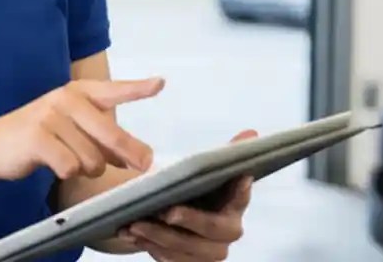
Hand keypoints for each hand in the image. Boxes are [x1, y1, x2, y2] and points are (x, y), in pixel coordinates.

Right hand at [0, 77, 164, 182]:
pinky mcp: (39, 137)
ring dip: (88, 169)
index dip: (138, 88)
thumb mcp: (72, 131)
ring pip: (93, 158)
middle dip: (130, 154)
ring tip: (70, 162)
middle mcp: (65, 99)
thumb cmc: (39, 137)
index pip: (113, 91)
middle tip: (144, 166)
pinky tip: (54, 166)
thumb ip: (103, 140)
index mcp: (77, 93)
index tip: (160, 84)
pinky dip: (68, 174)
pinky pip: (71, 167)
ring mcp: (51, 117)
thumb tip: (137, 158)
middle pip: (111, 134)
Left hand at [119, 130, 257, 260]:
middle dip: (189, 221)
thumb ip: (222, 156)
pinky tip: (130, 233)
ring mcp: (208, 252)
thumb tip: (252, 133)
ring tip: (136, 223)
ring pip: (187, 249)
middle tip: (165, 211)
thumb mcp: (198, 171)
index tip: (239, 178)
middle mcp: (227, 232)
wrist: (165, 215)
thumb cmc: (187, 190)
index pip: (241, 197)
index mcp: (234, 205)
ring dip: (160, 237)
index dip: (241, 191)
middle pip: (212, 230)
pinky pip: (171, 260)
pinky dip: (149, 246)